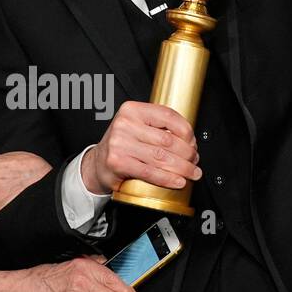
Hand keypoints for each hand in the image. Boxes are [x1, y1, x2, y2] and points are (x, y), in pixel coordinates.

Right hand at [80, 101, 200, 195]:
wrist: (97, 163)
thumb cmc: (121, 145)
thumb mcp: (136, 127)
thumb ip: (158, 126)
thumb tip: (189, 138)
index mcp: (132, 110)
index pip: (167, 115)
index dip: (186, 130)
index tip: (193, 141)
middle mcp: (125, 124)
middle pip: (167, 139)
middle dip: (187, 153)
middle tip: (194, 160)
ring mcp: (120, 143)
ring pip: (162, 157)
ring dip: (182, 168)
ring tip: (191, 172)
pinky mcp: (118, 162)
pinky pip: (150, 172)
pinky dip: (167, 178)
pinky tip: (177, 181)